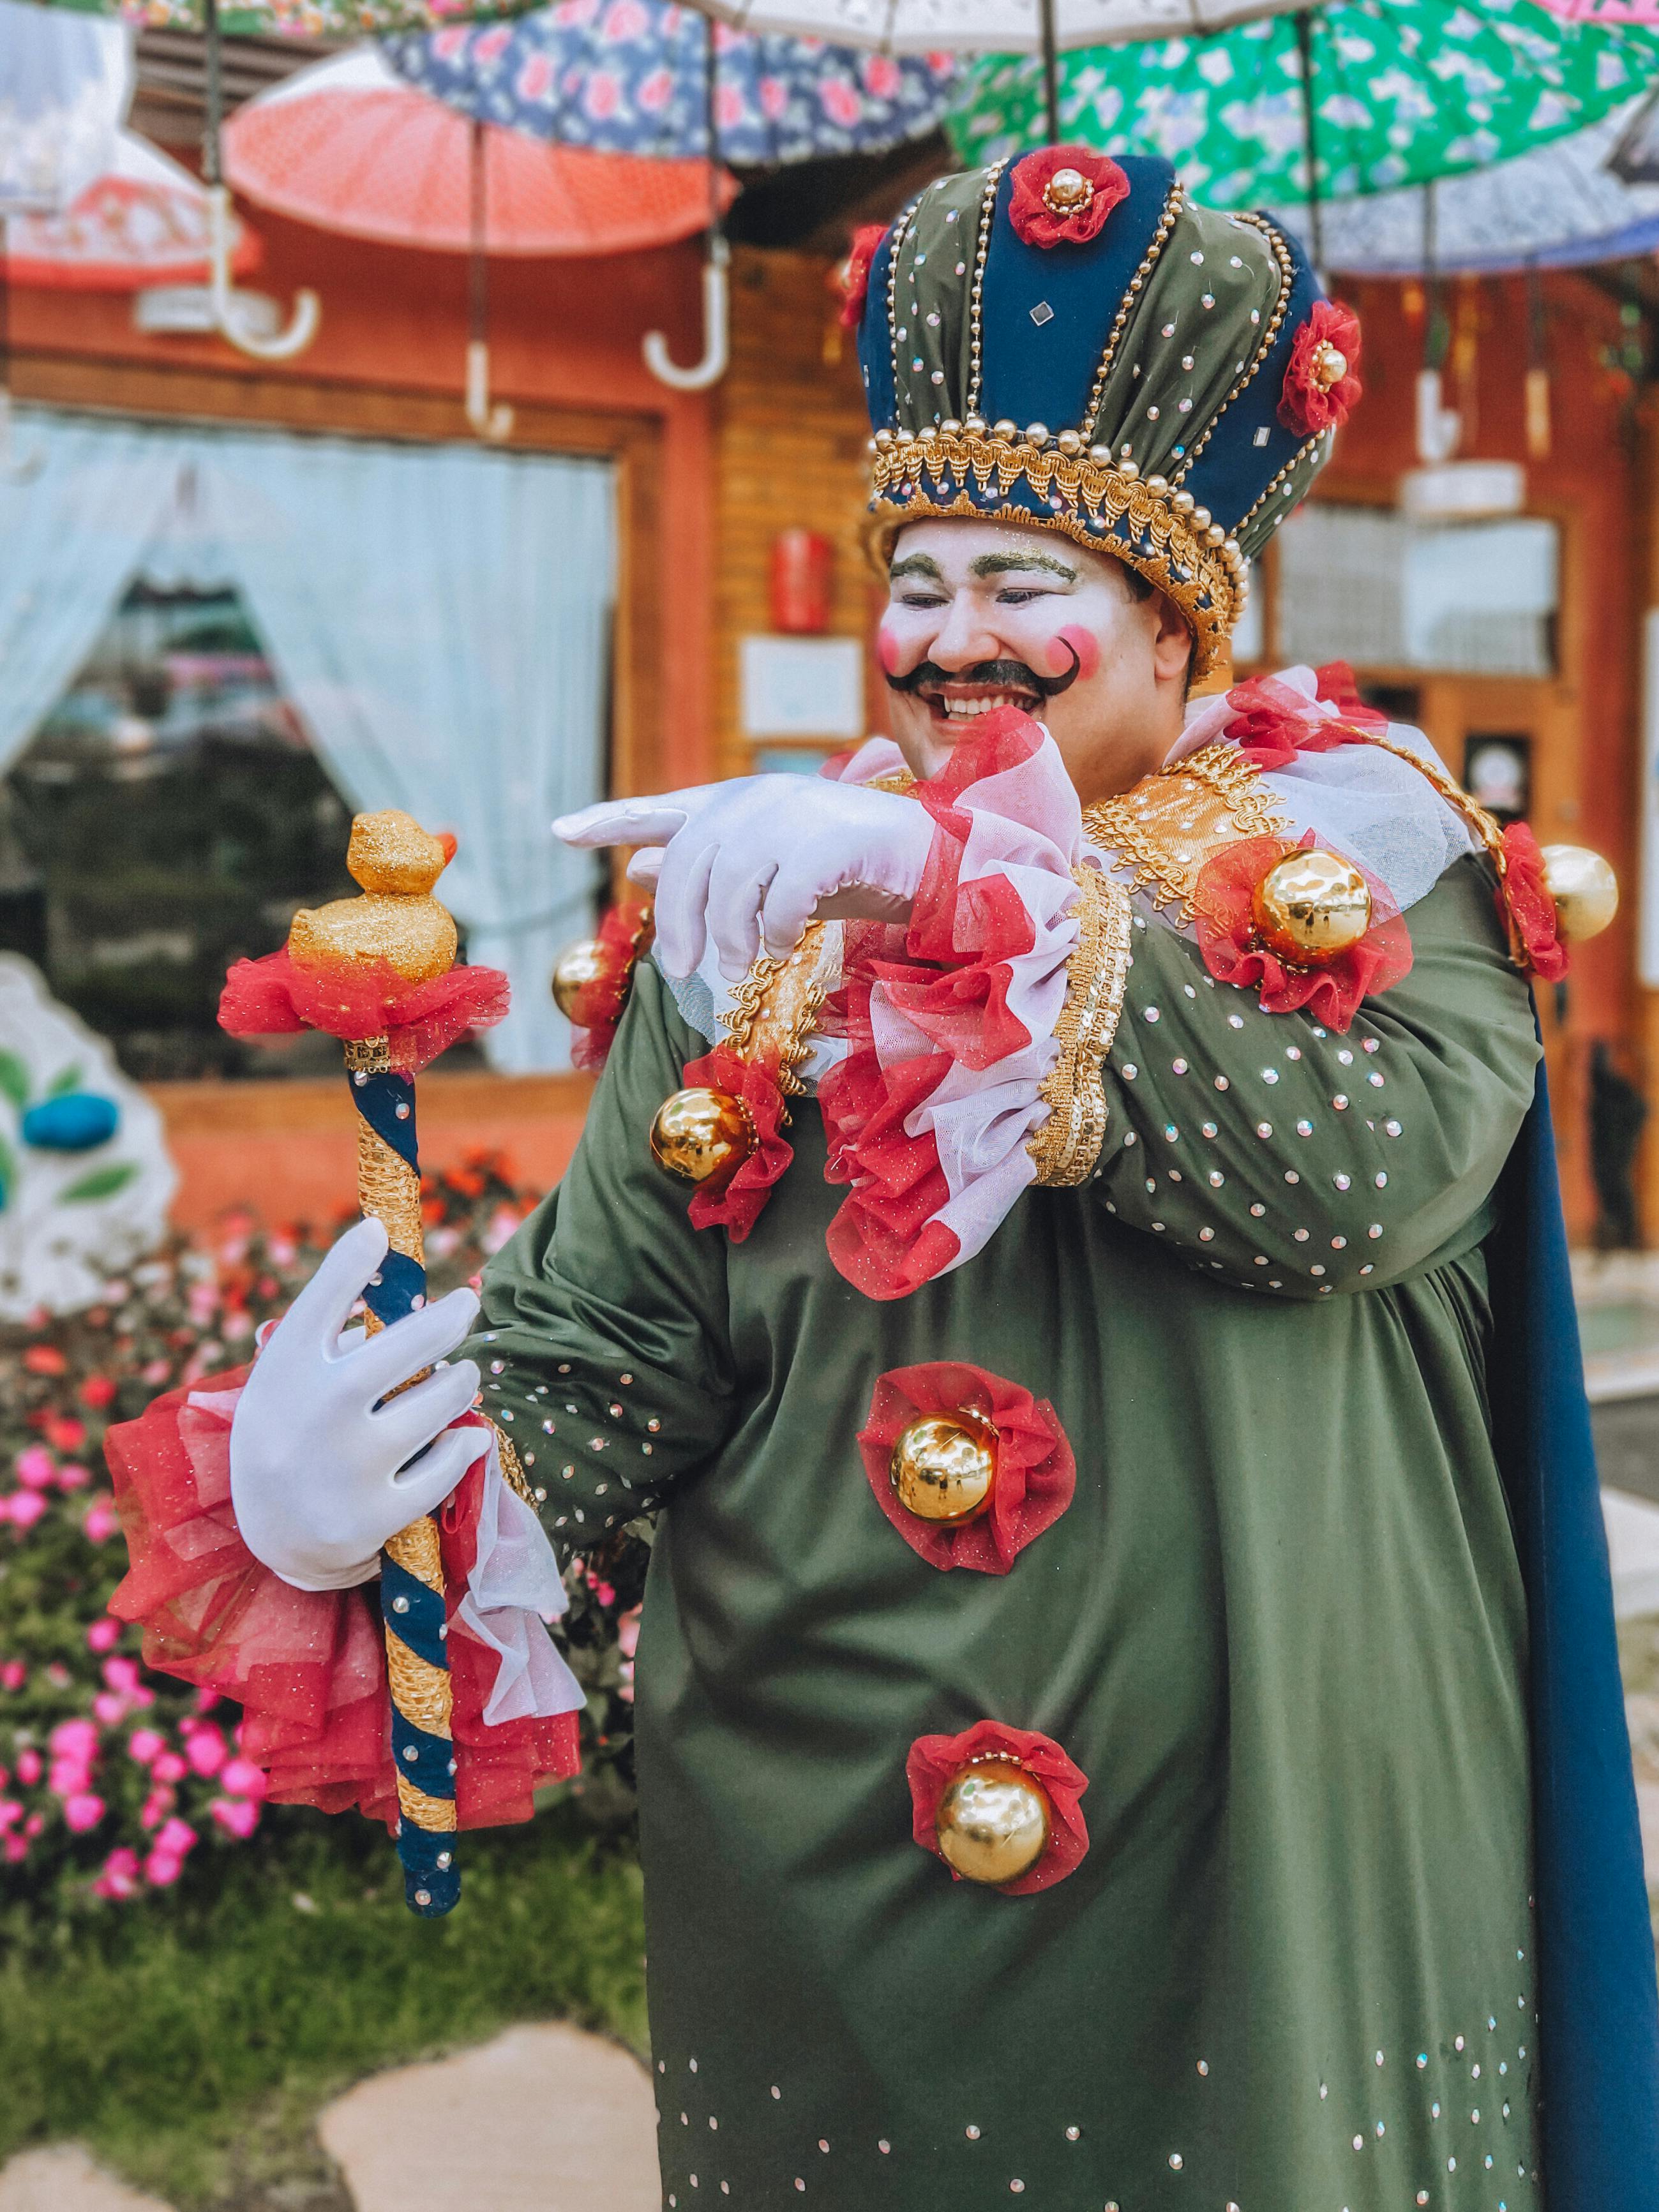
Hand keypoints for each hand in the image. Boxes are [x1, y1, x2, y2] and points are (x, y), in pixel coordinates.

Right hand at [229, 1217, 487, 1591]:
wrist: (272, 1535)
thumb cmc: (294, 1431)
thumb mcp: (288, 1379)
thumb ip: (328, 1330)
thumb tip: (379, 1248)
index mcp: (285, 1373)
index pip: (317, 1304)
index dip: (349, 1262)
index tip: (380, 1228)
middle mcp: (313, 1414)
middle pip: (403, 1348)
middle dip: (448, 1318)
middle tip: (468, 1305)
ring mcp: (346, 1467)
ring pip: (437, 1403)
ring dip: (459, 1383)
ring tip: (462, 1377)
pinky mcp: (375, 1516)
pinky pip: (447, 1464)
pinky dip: (464, 1445)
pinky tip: (466, 1435)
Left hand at [554, 776, 933, 980]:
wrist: (930, 864)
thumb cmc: (845, 872)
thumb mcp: (765, 877)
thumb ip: (709, 871)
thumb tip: (638, 866)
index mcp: (739, 804)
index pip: (664, 809)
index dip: (612, 818)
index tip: (560, 831)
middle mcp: (760, 797)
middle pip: (690, 861)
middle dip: (680, 921)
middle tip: (686, 971)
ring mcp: (796, 812)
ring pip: (731, 882)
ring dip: (730, 936)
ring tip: (741, 968)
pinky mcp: (831, 838)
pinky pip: (782, 894)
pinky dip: (778, 928)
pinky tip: (786, 945)